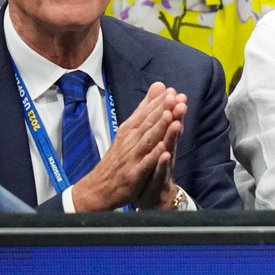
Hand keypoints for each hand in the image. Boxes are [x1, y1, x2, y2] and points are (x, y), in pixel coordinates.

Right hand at [71, 83, 183, 211]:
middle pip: (148, 124)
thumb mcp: (130, 129)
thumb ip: (145, 108)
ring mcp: (132, 158)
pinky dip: (154, 157)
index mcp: (130, 130)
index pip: (147, 113)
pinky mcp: (134, 175)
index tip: (173, 91)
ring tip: (171, 117)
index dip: (160, 102)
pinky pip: (145, 165)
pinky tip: (164, 150)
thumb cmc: (118, 157)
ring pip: (148, 141)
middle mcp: (131, 141)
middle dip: (163, 110)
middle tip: (176, 98)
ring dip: (159, 129)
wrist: (99, 188)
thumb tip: (159, 86)